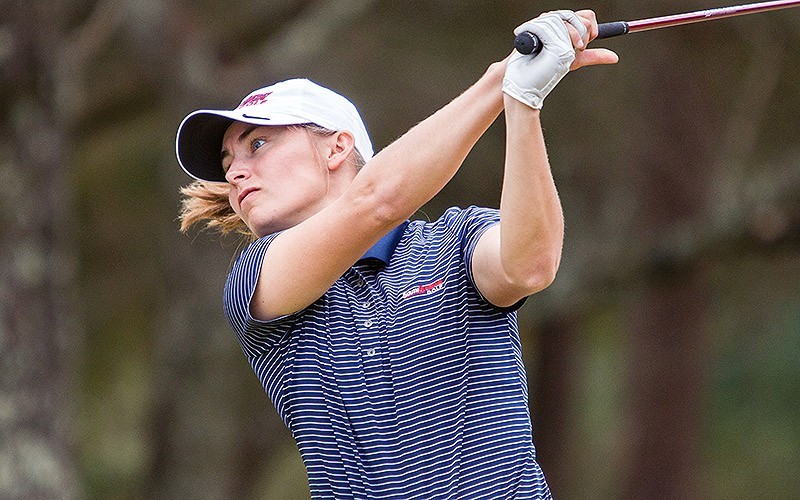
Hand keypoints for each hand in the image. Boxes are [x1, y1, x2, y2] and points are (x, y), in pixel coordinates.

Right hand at [502, 10, 617, 108]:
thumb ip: (594, 56)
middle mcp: (558, 20)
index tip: (583, 46)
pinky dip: (554, 38)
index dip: (590, 30)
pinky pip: (552, 24)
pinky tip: (546, 47)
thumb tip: (614, 58)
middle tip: (570, 50)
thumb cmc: (547, 68)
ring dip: (567, 39)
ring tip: (556, 50)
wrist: (527, 77)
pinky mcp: (535, 26)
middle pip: (582, 17)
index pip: (588, 16)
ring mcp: (546, 21)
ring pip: (568, 20)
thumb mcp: (574, 60)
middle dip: (581, 37)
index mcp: (568, 25)